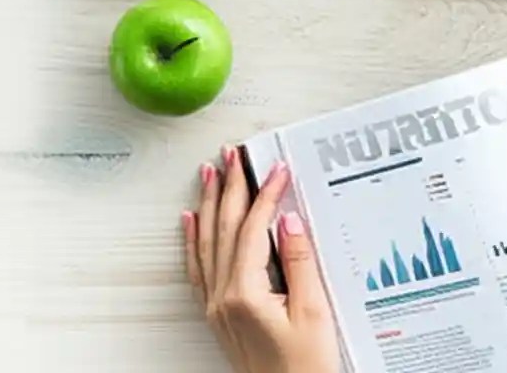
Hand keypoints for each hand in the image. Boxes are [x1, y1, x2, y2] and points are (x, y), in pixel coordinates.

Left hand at [182, 147, 338, 372]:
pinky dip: (194, 240)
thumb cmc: (305, 367)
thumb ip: (300, 263)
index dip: (265, 194)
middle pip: (224, 230)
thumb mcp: (313, 313)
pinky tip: (192, 221)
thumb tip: (287, 222)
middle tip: (233, 155)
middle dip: (230, 188)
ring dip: (210, 205)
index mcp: (246, 294)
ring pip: (207, 243)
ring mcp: (217, 307)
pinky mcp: (220, 315)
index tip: (276, 168)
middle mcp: (224, 298)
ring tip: (210, 174)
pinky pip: (200, 268)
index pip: (253, 230)